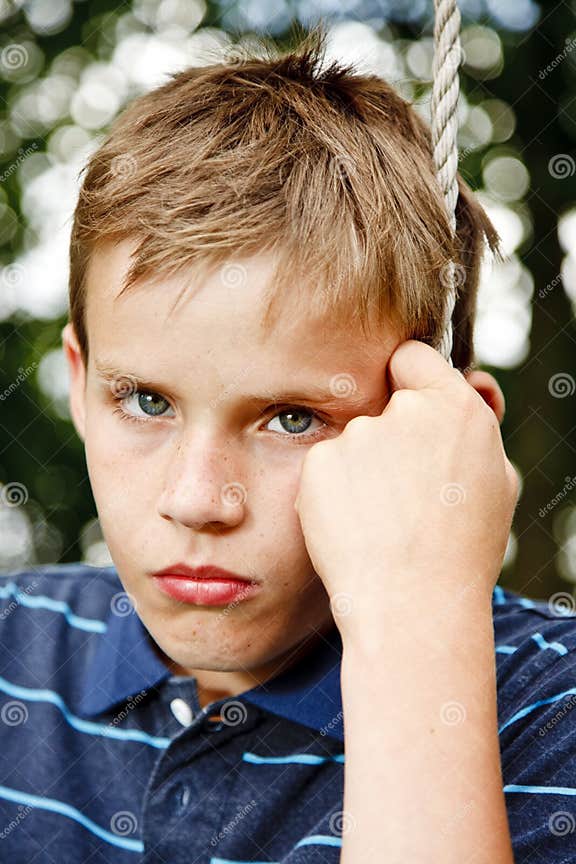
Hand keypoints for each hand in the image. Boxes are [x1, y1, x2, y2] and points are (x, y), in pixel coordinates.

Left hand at [293, 340, 519, 639]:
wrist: (413, 604)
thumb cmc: (463, 550)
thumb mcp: (498, 482)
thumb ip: (481, 424)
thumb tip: (474, 382)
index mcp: (456, 409)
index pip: (412, 358)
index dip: (408, 380)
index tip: (407, 408)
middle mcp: (405, 412)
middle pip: (382, 405)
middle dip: (389, 437)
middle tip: (402, 492)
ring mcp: (358, 436)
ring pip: (353, 442)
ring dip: (361, 469)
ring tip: (381, 521)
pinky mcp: (319, 463)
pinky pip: (325, 468)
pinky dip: (333, 491)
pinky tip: (353, 527)